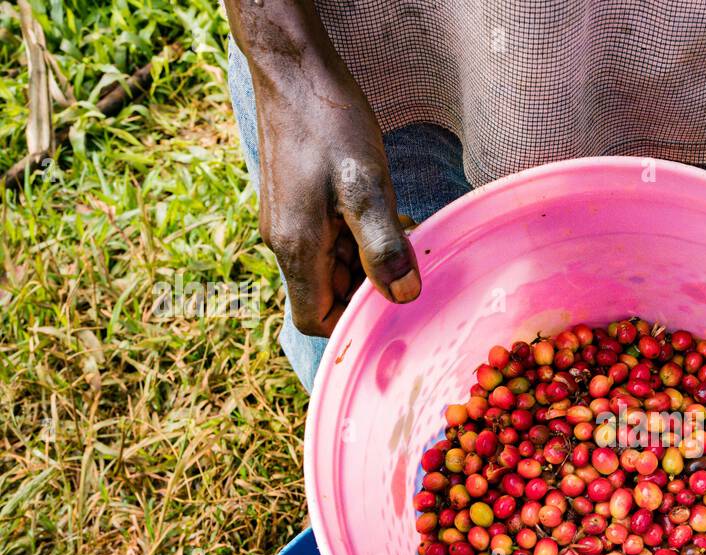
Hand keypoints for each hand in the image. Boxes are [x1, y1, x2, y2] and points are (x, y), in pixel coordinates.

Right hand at [251, 57, 419, 335]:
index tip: (393, 298)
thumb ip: (383, 246)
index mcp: (295, 247)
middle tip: (407, 254)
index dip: (353, 320)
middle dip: (370, 283)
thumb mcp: (366, 186)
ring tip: (399, 223)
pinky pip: (330, 237)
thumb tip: (404, 296)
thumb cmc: (328, 122)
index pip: (315, 319)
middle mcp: (285, 242)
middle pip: (328, 293)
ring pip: (333, 264)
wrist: (293, 70)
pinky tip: (383, 207)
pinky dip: (359, 233)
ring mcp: (289, 222)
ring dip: (369, 255)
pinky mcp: (298, 203)